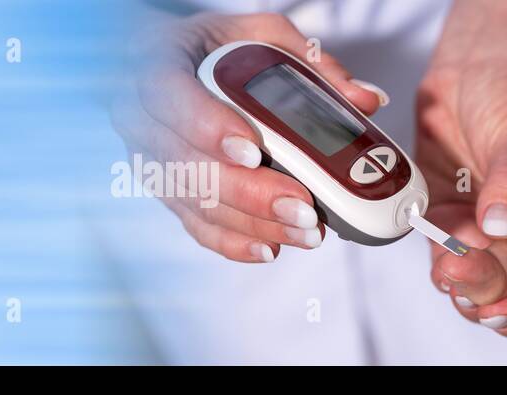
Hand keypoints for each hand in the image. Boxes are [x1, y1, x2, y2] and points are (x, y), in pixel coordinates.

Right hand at [109, 13, 386, 262]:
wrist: (168, 65)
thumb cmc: (211, 48)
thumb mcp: (259, 35)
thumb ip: (309, 62)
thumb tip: (363, 101)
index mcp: (158, 64)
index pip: (169, 97)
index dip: (208, 127)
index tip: (252, 150)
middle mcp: (143, 117)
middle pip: (187, 166)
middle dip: (250, 193)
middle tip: (302, 207)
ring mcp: (150, 159)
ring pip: (193, 202)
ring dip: (252, 223)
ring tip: (304, 230)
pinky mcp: (166, 190)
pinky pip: (193, 224)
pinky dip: (233, 241)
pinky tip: (270, 247)